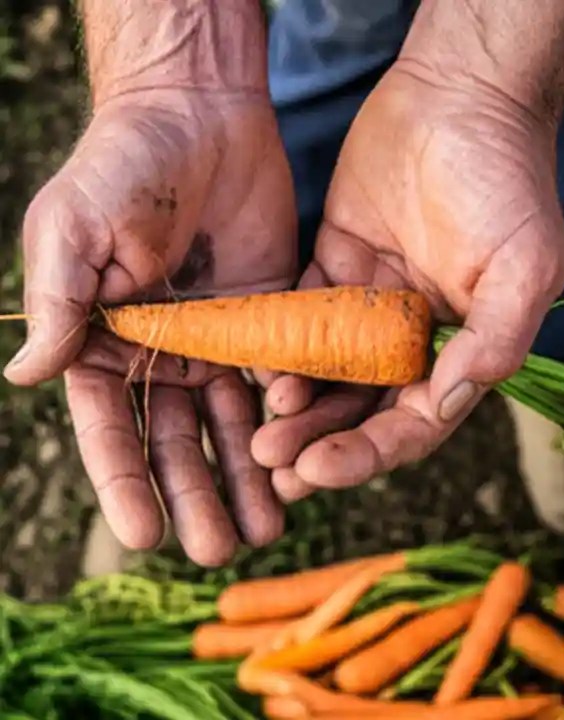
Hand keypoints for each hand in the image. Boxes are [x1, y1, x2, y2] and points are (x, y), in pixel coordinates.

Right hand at [5, 90, 297, 564]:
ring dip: (250, 478)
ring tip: (270, 530)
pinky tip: (310, 459)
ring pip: (236, 426)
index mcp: (103, 344)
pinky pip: (284, 380)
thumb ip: (62, 304)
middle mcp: (162, 355)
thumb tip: (24, 376)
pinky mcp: (273, 320)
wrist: (199, 115)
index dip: (126, 485)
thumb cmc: (123, 167)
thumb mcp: (76, 231)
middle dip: (197, 498)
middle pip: (179, 443)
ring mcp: (220, 341)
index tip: (144, 538)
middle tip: (218, 552)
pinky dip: (293, 421)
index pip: (112, 430)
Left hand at [251, 64, 563, 498]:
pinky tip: (255, 371)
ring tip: (260, 432)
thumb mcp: (526, 266)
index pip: (417, 419)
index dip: (372, 452)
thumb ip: (495, 340)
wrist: (462, 95)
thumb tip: (444, 404)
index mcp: (467, 346)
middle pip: (365, 409)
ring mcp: (375, 302)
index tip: (322, 470)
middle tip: (275, 465)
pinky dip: (279, 348)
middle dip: (323, 444)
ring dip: (297, 407)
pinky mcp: (335, 263)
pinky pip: (300, 317)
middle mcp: (419, 335)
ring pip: (327, 373)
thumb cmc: (508, 181)